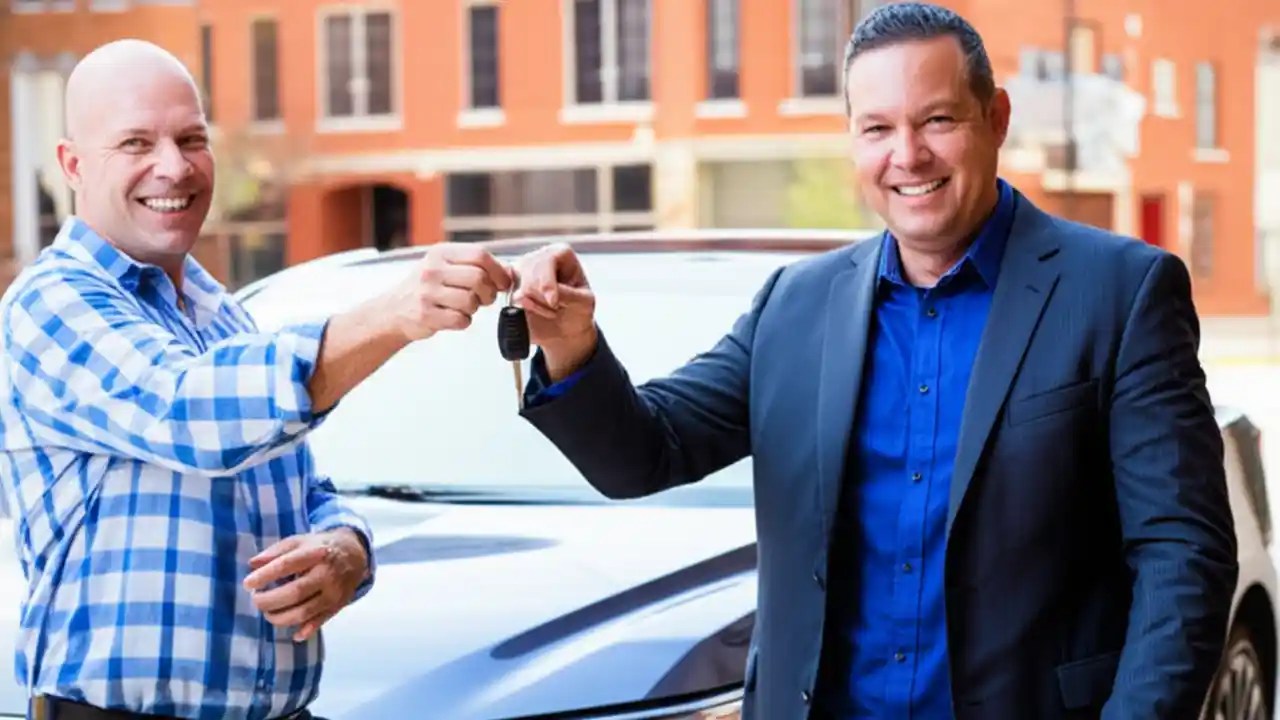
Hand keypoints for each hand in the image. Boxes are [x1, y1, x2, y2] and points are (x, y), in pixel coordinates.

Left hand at [243, 528, 369, 641]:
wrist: (355, 554)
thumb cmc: (319, 547)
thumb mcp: (299, 541)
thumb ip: (275, 551)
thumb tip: (252, 564)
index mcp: (315, 553)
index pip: (286, 565)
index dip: (265, 576)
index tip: (248, 584)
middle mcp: (327, 574)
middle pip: (295, 592)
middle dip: (270, 600)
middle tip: (256, 600)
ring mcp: (334, 592)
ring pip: (304, 612)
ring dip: (281, 617)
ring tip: (268, 613)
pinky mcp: (338, 606)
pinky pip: (319, 622)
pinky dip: (305, 630)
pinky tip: (293, 633)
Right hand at [389, 243, 512, 341]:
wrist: (393, 310)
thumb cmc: (426, 288)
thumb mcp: (446, 267)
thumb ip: (475, 266)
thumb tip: (509, 270)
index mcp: (441, 253)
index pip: (480, 255)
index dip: (498, 270)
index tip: (504, 282)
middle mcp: (433, 269)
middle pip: (479, 278)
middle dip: (488, 292)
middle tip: (484, 298)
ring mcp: (427, 292)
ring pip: (471, 301)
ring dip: (474, 308)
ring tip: (464, 307)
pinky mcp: (426, 314)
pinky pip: (460, 320)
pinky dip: (463, 321)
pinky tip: (453, 317)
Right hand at [512, 243, 597, 379]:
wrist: (567, 332)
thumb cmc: (578, 311)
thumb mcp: (583, 302)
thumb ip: (566, 293)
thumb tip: (540, 291)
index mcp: (560, 254)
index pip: (547, 258)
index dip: (547, 280)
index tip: (553, 301)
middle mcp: (539, 258)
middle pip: (529, 271)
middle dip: (542, 296)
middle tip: (556, 308)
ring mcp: (522, 272)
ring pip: (519, 286)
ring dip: (536, 304)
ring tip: (551, 311)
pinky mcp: (511, 289)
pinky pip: (513, 298)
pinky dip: (526, 310)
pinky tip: (538, 312)